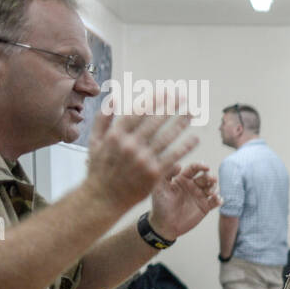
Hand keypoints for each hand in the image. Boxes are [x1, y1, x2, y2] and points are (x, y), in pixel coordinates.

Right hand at [86, 90, 199, 211]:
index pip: (139, 111)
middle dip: (171, 106)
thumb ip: (103, 118)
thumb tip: (114, 97)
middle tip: (183, 96)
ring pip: (167, 137)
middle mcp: (130, 145)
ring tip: (192, 113)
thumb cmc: (99, 168)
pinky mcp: (154, 173)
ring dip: (181, 123)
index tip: (165, 90)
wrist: (103, 198)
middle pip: (156, 121)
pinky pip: (173, 157)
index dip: (154, 100)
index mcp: (116, 135)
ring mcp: (143, 159)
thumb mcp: (94, 141)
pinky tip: (195, 138)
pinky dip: (185, 146)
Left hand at [150, 162, 221, 239]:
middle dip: (210, 177)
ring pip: (212, 187)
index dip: (201, 166)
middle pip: (205, 177)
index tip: (206, 167)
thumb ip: (167, 175)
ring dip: (214, 188)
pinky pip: (215, 201)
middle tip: (211, 180)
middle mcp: (193, 186)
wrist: (165, 225)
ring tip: (211, 193)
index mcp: (183, 179)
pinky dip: (219, 199)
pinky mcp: (205, 207)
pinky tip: (218, 200)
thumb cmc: (160, 206)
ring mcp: (200, 196)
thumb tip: (178, 165)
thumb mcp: (159, 188)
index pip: (194, 168)